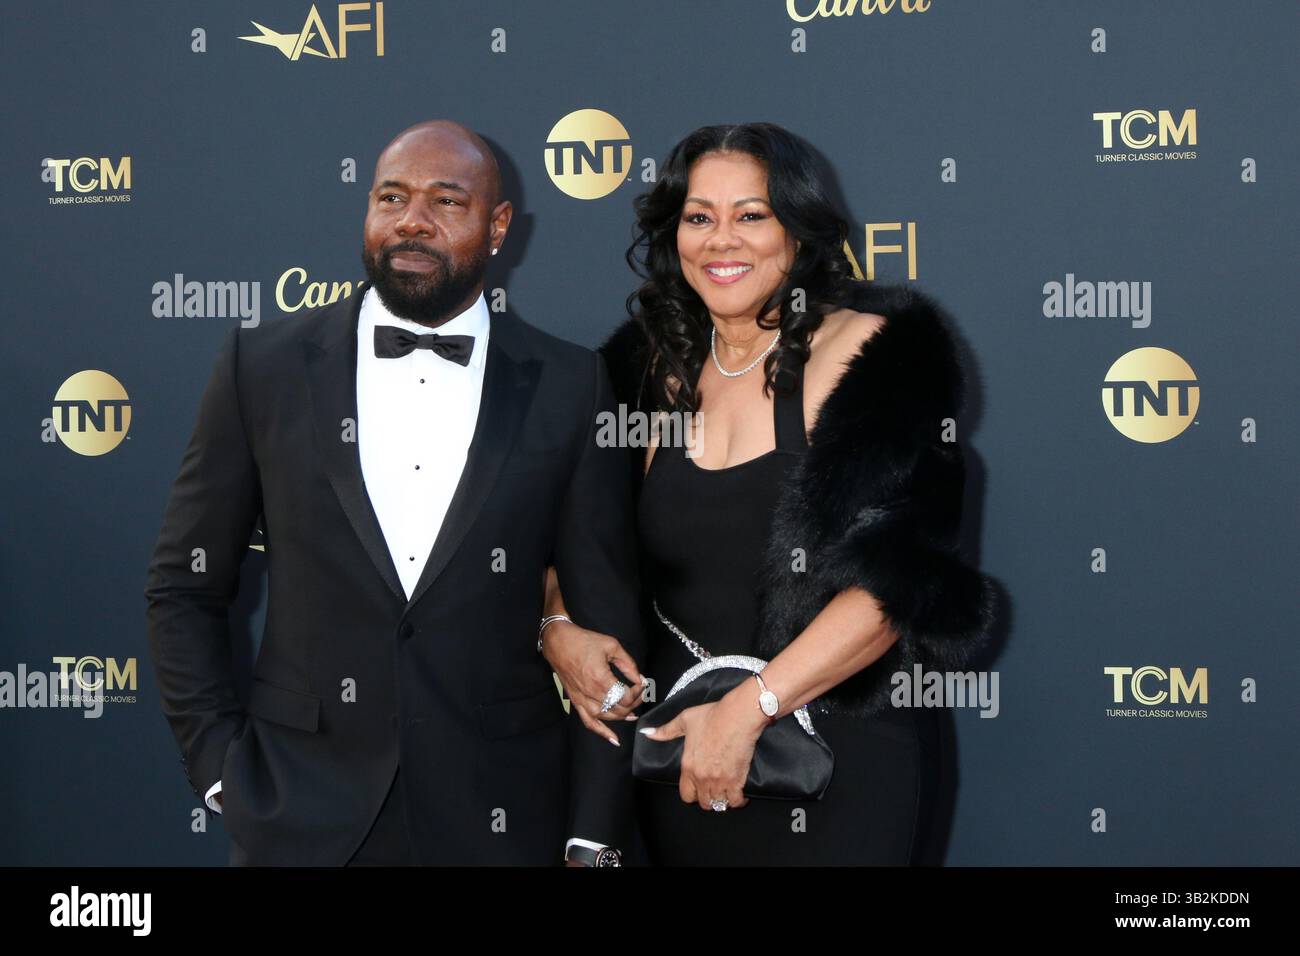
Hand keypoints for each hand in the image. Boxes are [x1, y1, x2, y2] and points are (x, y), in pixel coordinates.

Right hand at [541, 620, 644, 744]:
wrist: (558, 642)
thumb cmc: (583, 641)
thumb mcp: (611, 646)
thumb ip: (628, 664)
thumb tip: (639, 678)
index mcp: (600, 678)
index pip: (626, 696)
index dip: (638, 692)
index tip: (641, 682)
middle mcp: (591, 693)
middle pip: (618, 709)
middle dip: (633, 703)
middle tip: (640, 694)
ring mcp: (582, 699)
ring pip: (606, 717)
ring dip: (621, 717)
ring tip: (632, 713)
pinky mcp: (575, 701)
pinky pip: (588, 722)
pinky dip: (602, 732)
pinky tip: (613, 739)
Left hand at [639, 687, 767, 810]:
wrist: (738, 715)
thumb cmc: (713, 716)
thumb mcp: (686, 719)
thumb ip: (667, 730)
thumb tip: (647, 733)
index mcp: (688, 766)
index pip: (686, 794)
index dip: (692, 793)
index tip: (698, 788)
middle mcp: (701, 777)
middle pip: (703, 802)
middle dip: (708, 798)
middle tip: (714, 791)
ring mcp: (719, 781)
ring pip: (718, 804)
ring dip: (722, 800)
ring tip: (727, 793)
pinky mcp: (736, 780)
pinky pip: (735, 801)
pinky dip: (738, 801)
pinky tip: (741, 796)